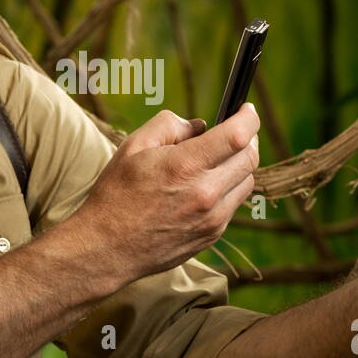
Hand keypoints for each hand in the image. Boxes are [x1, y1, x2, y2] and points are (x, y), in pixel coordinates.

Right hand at [73, 104, 259, 283]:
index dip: (249, 117)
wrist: (107, 247)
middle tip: (235, 132)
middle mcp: (206, 194)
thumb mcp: (133, 146)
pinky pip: (233, 204)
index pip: (238, 136)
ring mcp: (213, 219)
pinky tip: (203, 187)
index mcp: (185, 166)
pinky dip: (227, 189)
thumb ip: (169, 125)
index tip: (246, 110)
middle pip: (250, 158)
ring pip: (246, 182)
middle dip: (248, 139)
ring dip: (238, 166)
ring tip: (215, 161)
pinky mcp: (213, 235)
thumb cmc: (116, 194)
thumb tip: (200, 125)